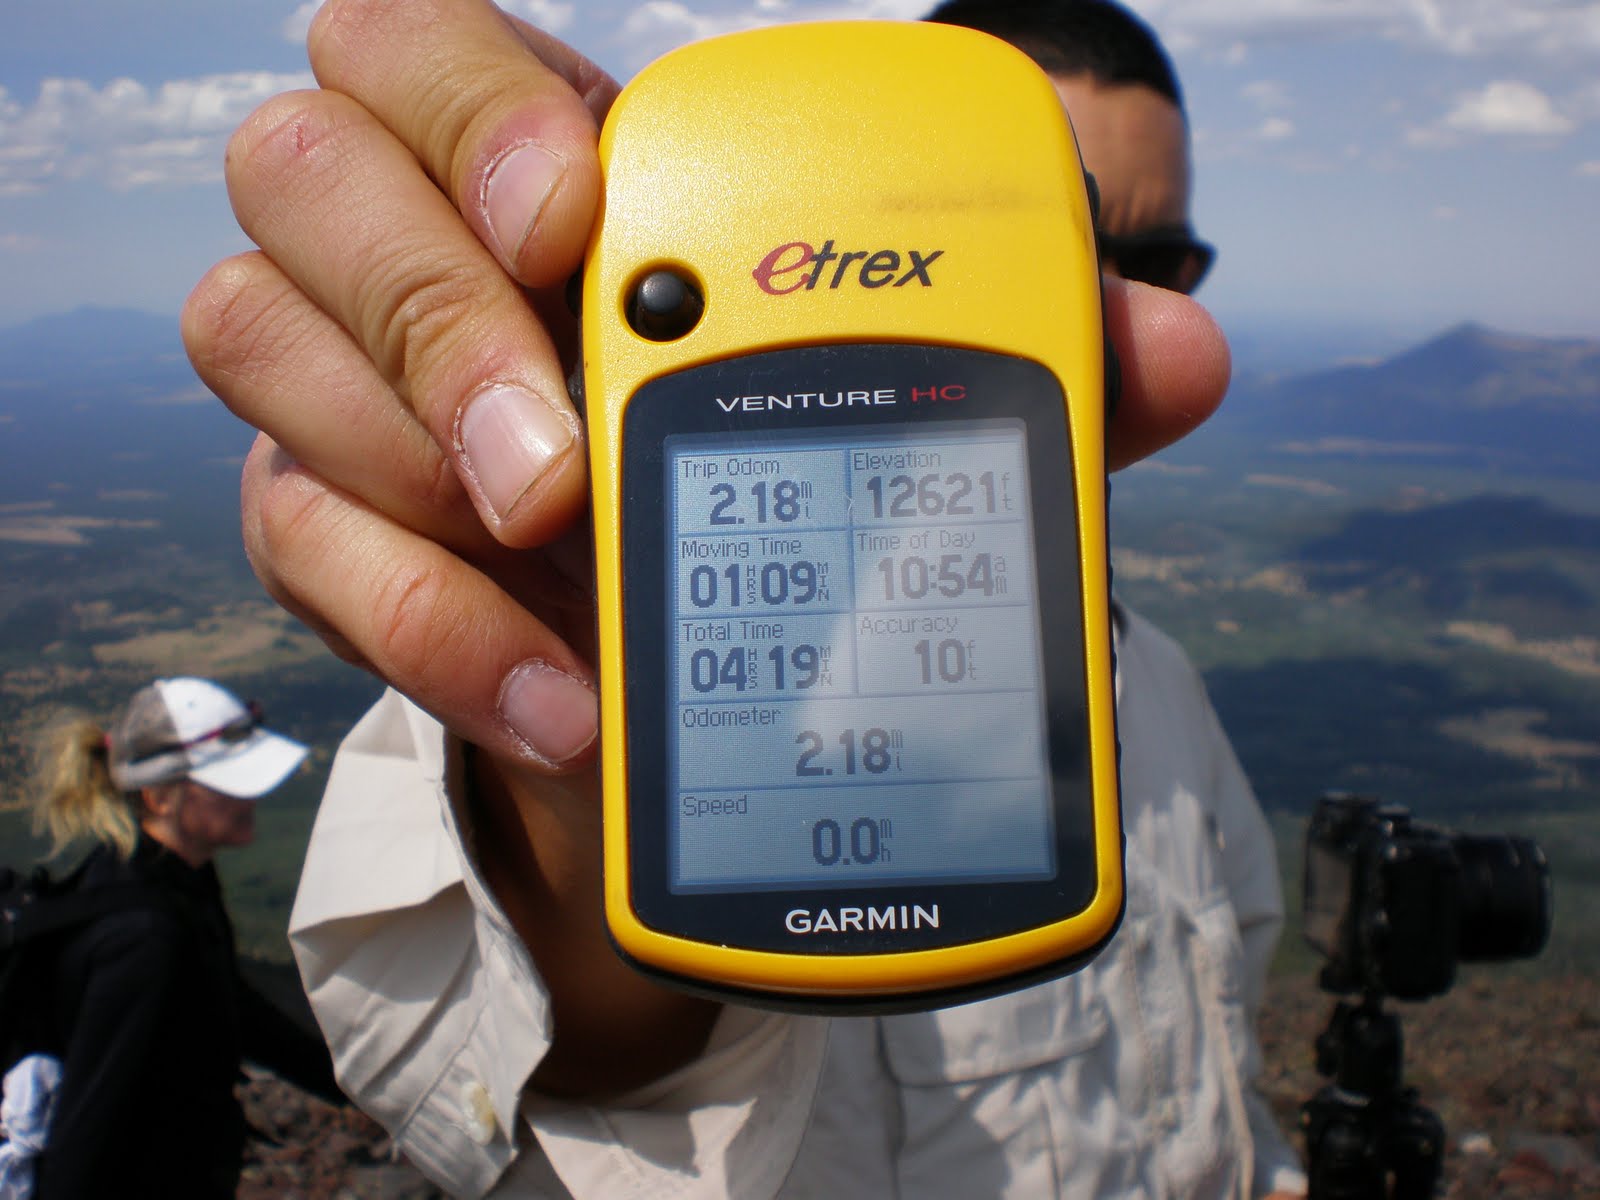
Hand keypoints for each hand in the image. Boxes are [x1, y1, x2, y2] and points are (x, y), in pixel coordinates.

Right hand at [184, 0, 1227, 777]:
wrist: (684, 664)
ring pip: (251, 331)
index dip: (474, 100)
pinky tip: (556, 695)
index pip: (434, 47)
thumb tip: (1179, 351)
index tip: (574, 208)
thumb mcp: (911, 415)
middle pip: (306, 172)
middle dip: (429, 306)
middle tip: (561, 451)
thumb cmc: (782, 484)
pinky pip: (296, 541)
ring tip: (564, 556)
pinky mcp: (327, 530)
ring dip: (407, 456)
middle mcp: (419, 252)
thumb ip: (1028, 364)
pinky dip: (422, 626)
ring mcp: (350, 391)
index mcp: (556, 172)